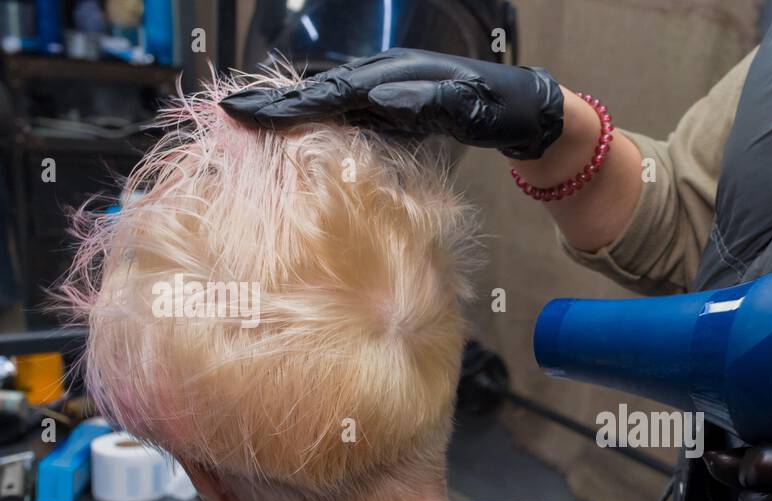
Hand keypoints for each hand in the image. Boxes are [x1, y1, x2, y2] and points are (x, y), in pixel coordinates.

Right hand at [220, 49, 565, 159]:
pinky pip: (347, 114)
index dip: (287, 106)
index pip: (329, 93)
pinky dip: (318, 121)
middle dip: (275, 104)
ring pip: (329, 102)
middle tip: (229, 112)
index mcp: (394, 76)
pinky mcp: (394, 109)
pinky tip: (299, 133)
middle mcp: (384, 78)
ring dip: (291, 112)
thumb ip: (429, 103)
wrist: (523, 109)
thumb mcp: (470, 107)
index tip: (245, 113)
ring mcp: (388, 92)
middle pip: (319, 92)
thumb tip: (381, 98)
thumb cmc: (498, 109)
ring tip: (250, 120)